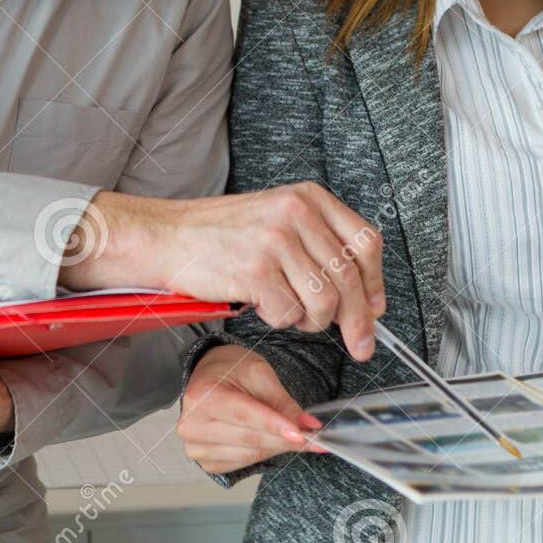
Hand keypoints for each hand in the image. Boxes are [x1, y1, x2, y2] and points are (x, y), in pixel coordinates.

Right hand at [60, 183, 385, 359]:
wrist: (166, 236)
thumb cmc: (219, 234)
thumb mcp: (277, 218)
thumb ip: (318, 243)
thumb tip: (363, 293)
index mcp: (308, 197)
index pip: (364, 242)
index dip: (376, 282)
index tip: (376, 309)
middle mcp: (296, 213)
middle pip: (349, 278)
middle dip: (357, 322)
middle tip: (359, 345)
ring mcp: (275, 241)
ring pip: (323, 302)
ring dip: (311, 321)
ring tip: (289, 313)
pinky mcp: (255, 270)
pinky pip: (288, 313)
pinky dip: (279, 320)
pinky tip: (261, 306)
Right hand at [177, 345, 328, 474]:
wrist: (209, 377)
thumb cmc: (231, 370)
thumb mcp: (259, 374)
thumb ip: (283, 402)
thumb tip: (308, 426)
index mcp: (202, 395)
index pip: (244, 415)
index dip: (275, 426)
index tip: (302, 433)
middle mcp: (193, 425)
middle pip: (251, 439)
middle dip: (286, 439)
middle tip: (315, 437)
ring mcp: (196, 448)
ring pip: (251, 455)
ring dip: (278, 447)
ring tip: (298, 437)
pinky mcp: (206, 462)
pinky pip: (243, 464)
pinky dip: (264, 454)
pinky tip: (274, 442)